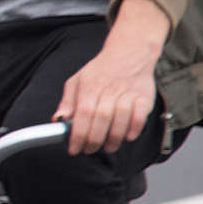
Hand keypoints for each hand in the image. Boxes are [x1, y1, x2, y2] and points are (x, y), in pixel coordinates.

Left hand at [55, 0, 167, 154]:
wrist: (129, 53)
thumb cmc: (101, 70)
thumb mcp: (77, 81)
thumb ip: (67, 102)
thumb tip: (58, 120)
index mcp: (90, 86)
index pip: (83, 114)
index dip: (78, 134)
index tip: (74, 148)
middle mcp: (109, 90)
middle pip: (101, 119)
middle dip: (94, 140)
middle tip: (89, 150)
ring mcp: (128, 93)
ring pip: (121, 119)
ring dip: (113, 138)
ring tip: (107, 147)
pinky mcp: (144, 98)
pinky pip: (140, 117)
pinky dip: (133, 129)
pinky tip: (126, 136)